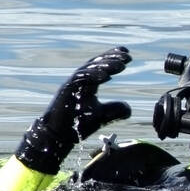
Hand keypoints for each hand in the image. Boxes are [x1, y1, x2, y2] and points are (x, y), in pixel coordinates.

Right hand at [16, 47, 131, 173]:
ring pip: (89, 69)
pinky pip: (80, 79)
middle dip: (112, 58)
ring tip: (120, 66)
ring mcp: (72, 84)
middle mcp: (80, 80)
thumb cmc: (79, 124)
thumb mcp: (103, 116)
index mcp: (88, 83)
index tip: (128, 54)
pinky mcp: (66, 90)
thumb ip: (115, 111)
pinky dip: (93, 76)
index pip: (101, 66)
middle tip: (127, 56)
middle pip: (96, 64)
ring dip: (105, 66)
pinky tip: (106, 76)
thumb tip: (129, 109)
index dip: (113, 58)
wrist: (60, 135)